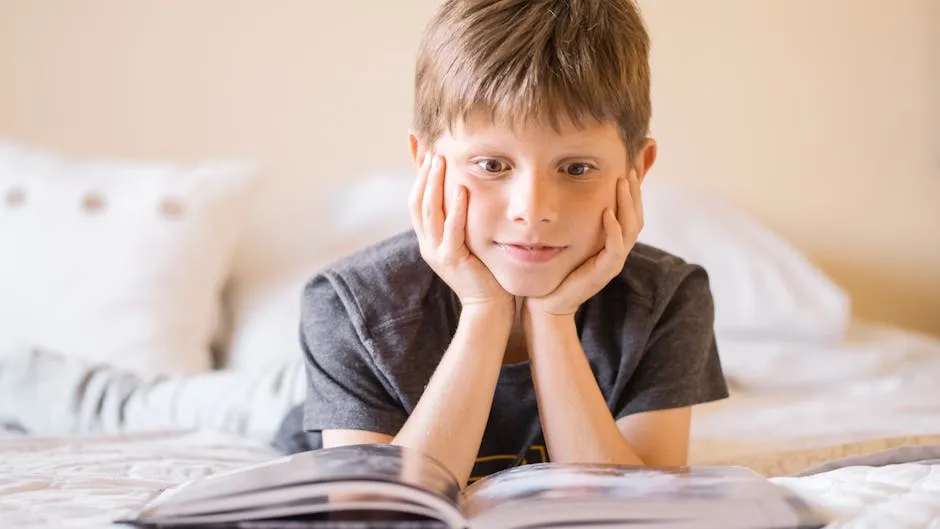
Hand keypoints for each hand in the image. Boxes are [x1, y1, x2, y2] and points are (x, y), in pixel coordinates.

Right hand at [409, 153, 512, 311]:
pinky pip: (450, 230)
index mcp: (429, 239)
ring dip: (434, 184)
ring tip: (441, 160)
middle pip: (417, 202)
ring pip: (428, 212)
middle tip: (431, 148)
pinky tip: (461, 189)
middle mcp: (427, 244)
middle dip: (422, 174)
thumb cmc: (483, 272)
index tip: (421, 150)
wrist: (487, 306)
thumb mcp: (467, 241)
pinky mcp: (451, 260)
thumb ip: (460, 220)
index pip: (416, 200)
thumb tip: (464, 192)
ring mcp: (437, 252)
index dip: (416, 175)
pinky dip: (455, 208)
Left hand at [526, 169, 643, 316]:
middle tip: (629, 168)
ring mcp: (613, 262)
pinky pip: (615, 249)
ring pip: (631, 229)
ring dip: (627, 204)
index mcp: (614, 242)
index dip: (634, 190)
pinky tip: (608, 213)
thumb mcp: (571, 238)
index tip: (630, 165)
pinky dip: (614, 230)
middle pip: (637, 217)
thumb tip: (575, 191)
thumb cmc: (558, 268)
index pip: (632, 212)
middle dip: (635, 191)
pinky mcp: (604, 272)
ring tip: (622, 182)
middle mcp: (618, 251)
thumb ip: (578, 219)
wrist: (548, 302)